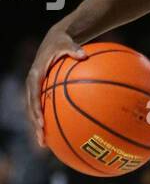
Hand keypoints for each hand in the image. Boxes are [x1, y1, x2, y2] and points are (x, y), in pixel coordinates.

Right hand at [26, 29, 86, 144]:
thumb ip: (73, 49)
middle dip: (36, 125)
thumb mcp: (66, 43)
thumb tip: (83, 54)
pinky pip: (44, 107)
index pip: (34, 95)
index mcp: (36, 75)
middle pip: (31, 108)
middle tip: (42, 139)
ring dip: (38, 127)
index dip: (36, 110)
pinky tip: (58, 133)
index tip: (42, 123)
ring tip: (44, 144)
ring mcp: (37, 89)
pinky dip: (49, 120)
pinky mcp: (42, 92)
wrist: (54, 40)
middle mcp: (33, 84)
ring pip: (35, 111)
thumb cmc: (62, 42)